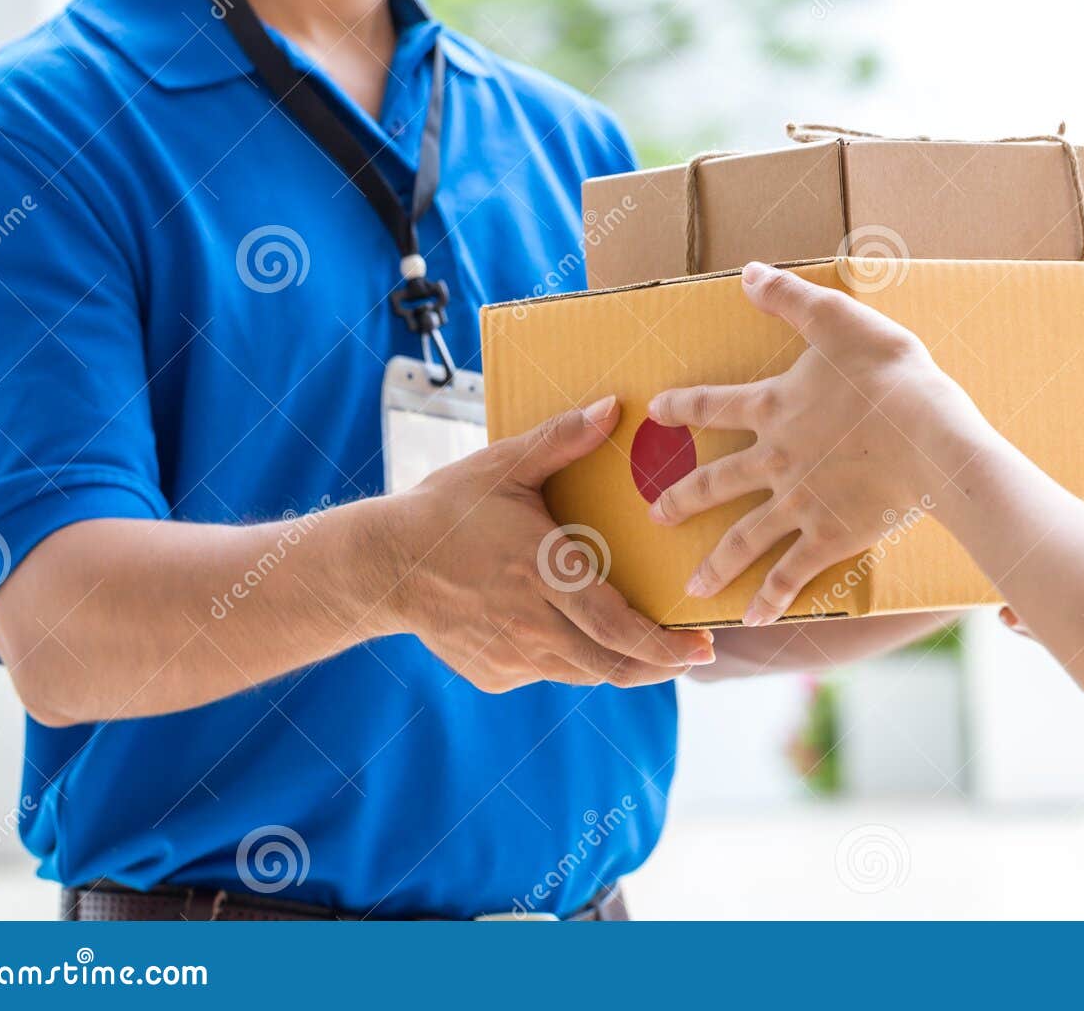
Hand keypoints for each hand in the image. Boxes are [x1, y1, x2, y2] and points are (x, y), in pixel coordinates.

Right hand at [380, 396, 714, 691]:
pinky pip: (548, 672)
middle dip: (661, 664)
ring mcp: (512, 656)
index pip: (618, 627)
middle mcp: (533, 625)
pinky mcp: (494, 674)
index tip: (702, 647)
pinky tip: (575, 632)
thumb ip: (561, 440)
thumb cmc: (446, 509)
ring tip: (648, 646)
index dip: (665, 646)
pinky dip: (571, 658)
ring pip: (585, 673)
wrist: (381, 565)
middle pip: (613, 665)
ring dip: (621, 663)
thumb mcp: (503, 466)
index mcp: (546, 573)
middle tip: (693, 654)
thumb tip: (615, 407)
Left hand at [647, 262, 990, 625]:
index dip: (682, 407)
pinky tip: (753, 621)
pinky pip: (791, 574)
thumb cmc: (890, 375)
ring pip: (744, 538)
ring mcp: (799, 504)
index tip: (655, 413)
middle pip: (715, 483)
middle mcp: (774, 460)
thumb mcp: (839, 319)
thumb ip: (791, 299)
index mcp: (773, 408)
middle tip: (657, 515)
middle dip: (683, 499)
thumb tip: (747, 273)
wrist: (929, 436)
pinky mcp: (829, 538)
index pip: (712, 405)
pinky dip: (771, 599)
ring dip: (716, 563)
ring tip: (693, 588)